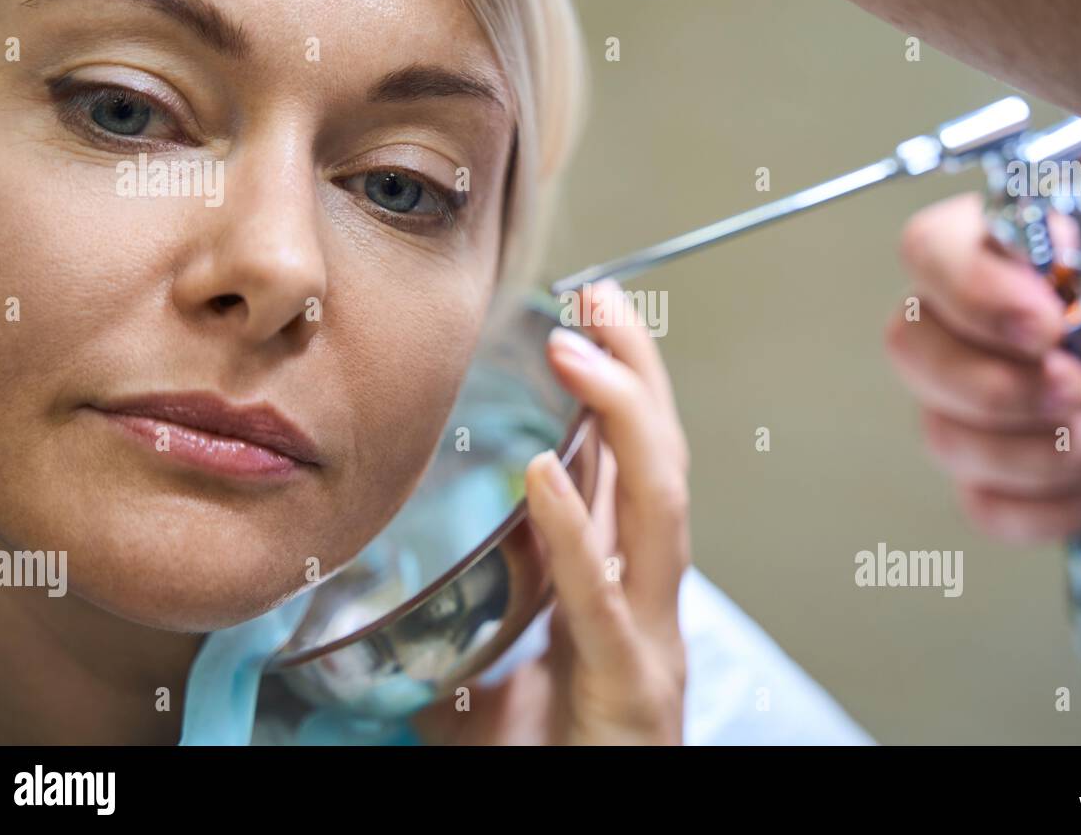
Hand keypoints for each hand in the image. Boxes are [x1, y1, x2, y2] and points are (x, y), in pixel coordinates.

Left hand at [410, 280, 689, 743]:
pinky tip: (543, 477)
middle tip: (603, 297)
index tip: (590, 314)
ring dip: (622, 419)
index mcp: (620, 588)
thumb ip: (480, 612)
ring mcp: (650, 641)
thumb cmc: (541, 762)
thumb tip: (418, 558)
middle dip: (638, 373)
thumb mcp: (493, 669)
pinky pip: (600, 600)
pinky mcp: (631, 688)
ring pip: (659, 507)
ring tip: (581, 349)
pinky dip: (574, 532)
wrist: (576, 814)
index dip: (621, 385)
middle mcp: (648, 601)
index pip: (635, 465)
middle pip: (661, 462)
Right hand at [886, 136, 1080, 541]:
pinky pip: (986, 507)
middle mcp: (970, 331)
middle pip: (910, 348)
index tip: (1048, 320)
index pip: (927, 253)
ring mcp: (974, 409)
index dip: (970, 291)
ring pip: (945, 435)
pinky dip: (1050, 506)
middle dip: (995, 383)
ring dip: (1038, 451)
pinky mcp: (996, 481)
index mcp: (1003, 259)